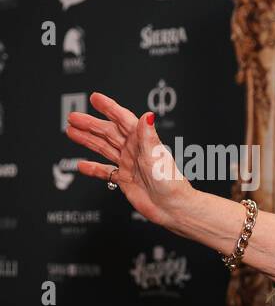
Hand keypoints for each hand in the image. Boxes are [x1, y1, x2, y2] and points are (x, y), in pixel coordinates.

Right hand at [65, 91, 195, 229]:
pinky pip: (105, 171)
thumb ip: (148, 136)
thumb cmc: (171, 182)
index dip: (109, 107)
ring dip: (88, 140)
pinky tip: (82, 165)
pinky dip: (93, 168)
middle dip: (90, 124)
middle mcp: (134, 151)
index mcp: (142, 141)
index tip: (95, 98)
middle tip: (72, 117)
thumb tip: (147, 115)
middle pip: (108, 132)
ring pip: (104, 148)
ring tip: (71, 132)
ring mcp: (128, 165)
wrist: (173, 207)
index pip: (123, 119)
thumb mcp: (156, 156)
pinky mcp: (125, 180)